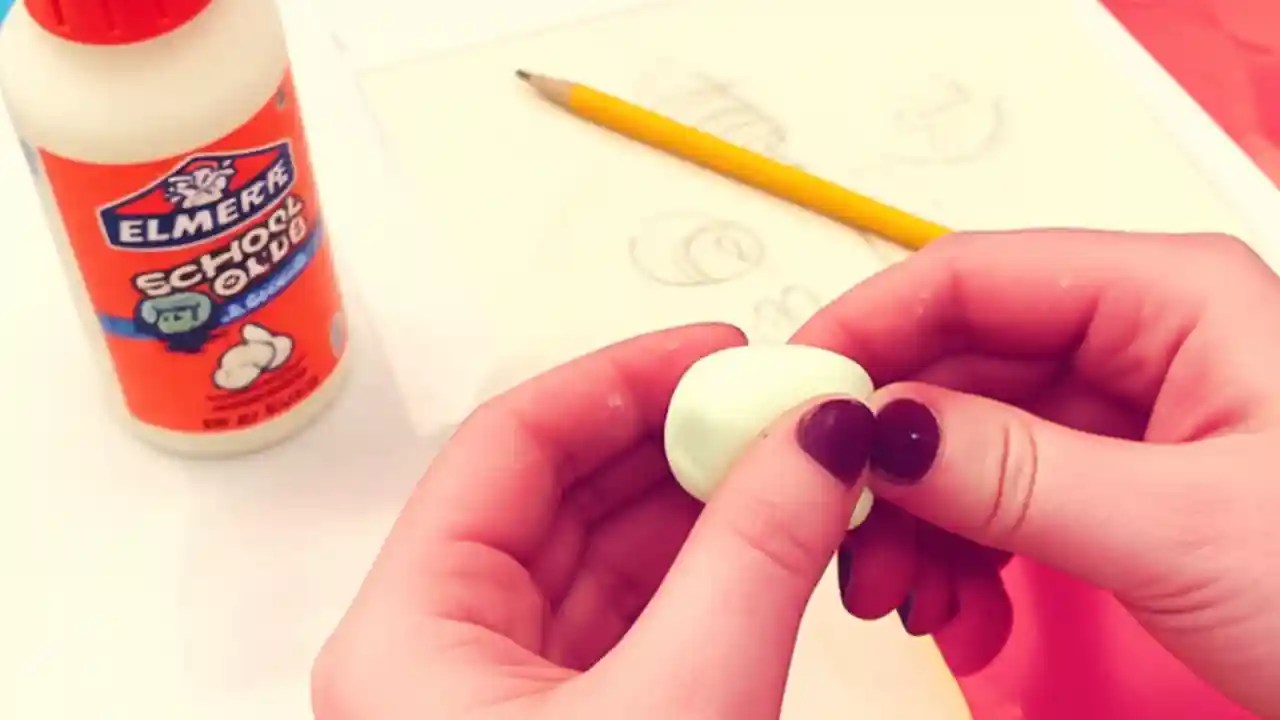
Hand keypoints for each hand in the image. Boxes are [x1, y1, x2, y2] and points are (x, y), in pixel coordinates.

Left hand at [311, 324, 878, 718]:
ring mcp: (502, 696)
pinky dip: (702, 575)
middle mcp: (440, 655)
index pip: (507, 449)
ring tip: (787, 458)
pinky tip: (766, 534)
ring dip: (696, 505)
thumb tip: (821, 437)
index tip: (717, 350)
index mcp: (407, 637)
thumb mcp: (683, 705)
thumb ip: (754, 559)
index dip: (619, 382)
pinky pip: (631, 620)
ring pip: (601, 558)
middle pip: (557, 494)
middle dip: (671, 440)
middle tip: (771, 402)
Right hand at [793, 230, 1279, 715]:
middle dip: (887, 459)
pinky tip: (959, 610)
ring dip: (915, 521)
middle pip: (956, 368)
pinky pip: (1001, 496)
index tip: (795, 397)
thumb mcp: (1179, 528)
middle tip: (837, 530)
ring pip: (966, 441)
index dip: (868, 329)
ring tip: (903, 596)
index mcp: (1171, 300)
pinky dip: (961, 554)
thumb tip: (876, 430)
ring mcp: (1124, 416)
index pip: (970, 277)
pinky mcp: (1117, 482)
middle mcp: (1140, 343)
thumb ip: (1011, 473)